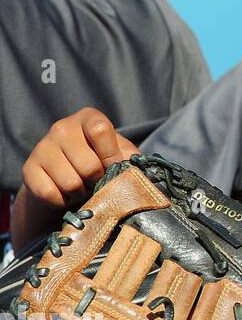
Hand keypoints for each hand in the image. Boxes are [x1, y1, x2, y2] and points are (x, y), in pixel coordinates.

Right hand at [13, 108, 136, 249]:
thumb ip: (129, 156)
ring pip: (70, 183)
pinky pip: (50, 194)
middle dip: (97, 181)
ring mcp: (42, 147)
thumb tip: (135, 168)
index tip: (113, 167)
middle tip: (96, 182)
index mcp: (88, 118)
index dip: (111, 155)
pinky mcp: (28, 168)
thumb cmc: (100, 159)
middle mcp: (62, 128)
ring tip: (82, 187)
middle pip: (88, 165)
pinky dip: (62, 201)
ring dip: (81, 193)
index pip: (100, 130)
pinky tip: (65, 193)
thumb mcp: (118, 151)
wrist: (65, 173)